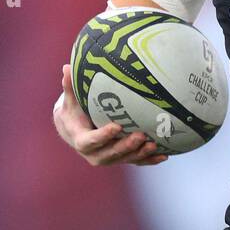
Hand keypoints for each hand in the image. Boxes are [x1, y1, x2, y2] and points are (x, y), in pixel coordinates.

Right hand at [53, 65, 167, 165]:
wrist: (75, 131)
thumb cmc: (73, 111)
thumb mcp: (70, 100)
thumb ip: (69, 87)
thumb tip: (65, 67)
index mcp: (81, 141)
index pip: (91, 141)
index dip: (103, 136)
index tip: (117, 126)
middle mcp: (94, 154)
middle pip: (111, 153)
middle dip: (126, 146)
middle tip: (141, 135)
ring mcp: (109, 159)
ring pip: (125, 159)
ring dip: (140, 153)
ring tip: (154, 144)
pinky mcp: (120, 159)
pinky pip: (135, 161)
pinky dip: (149, 160)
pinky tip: (164, 155)